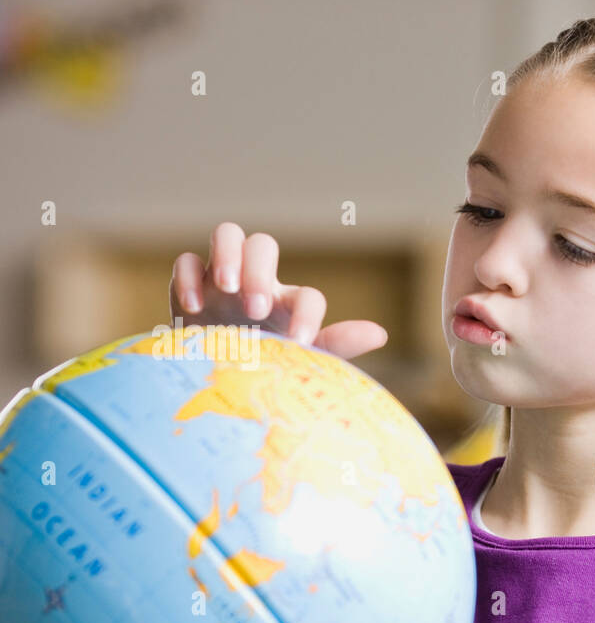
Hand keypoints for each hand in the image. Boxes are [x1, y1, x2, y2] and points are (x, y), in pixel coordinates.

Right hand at [169, 221, 388, 358]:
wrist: (216, 389)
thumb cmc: (263, 374)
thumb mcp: (299, 364)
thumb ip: (336, 346)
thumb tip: (380, 333)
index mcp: (288, 307)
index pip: (307, 296)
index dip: (307, 314)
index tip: (299, 342)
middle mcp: (256, 284)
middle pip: (263, 246)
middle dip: (260, 272)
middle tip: (257, 308)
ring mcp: (221, 280)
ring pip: (227, 234)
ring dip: (228, 254)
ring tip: (228, 289)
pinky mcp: (189, 286)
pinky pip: (186, 260)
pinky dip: (188, 277)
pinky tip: (193, 309)